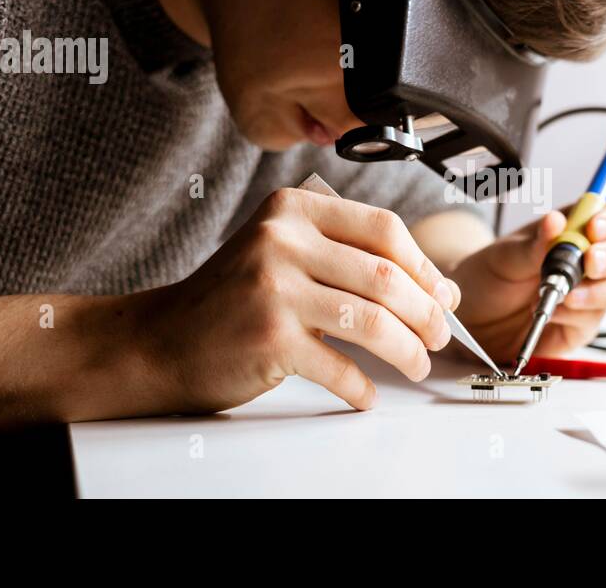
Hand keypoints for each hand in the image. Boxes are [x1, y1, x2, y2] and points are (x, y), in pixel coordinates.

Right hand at [129, 188, 460, 412]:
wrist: (160, 341)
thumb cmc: (233, 300)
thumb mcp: (283, 252)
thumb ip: (347, 257)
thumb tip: (434, 287)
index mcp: (293, 210)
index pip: (383, 228)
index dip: (425, 266)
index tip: (444, 295)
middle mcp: (281, 240)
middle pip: (385, 275)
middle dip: (426, 312)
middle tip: (438, 337)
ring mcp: (273, 288)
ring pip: (371, 320)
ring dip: (406, 350)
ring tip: (416, 365)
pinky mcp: (268, 338)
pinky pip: (339, 367)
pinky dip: (361, 388)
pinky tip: (366, 395)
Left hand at [449, 197, 605, 361]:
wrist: (470, 318)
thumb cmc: (488, 276)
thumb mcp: (503, 256)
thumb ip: (533, 244)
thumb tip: (556, 221)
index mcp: (578, 229)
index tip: (596, 228)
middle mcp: (593, 259)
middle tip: (591, 263)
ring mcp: (593, 293)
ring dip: (603, 291)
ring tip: (566, 295)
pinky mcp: (583, 325)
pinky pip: (596, 320)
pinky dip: (576, 315)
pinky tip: (553, 311)